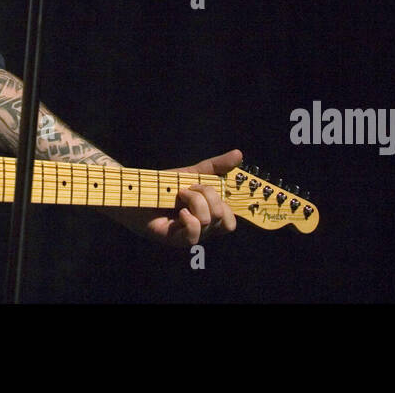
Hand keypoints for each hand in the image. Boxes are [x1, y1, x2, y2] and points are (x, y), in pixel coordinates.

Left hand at [114, 149, 242, 246]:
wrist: (135, 190)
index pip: (233, 217)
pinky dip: (190, 218)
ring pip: (210, 221)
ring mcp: (190, 235)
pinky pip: (194, 235)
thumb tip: (239, 154)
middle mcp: (202, 227)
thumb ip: (216, 166)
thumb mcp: (192, 172)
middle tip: (192, 187)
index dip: (247, 208)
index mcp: (209, 213)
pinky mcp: (176, 240)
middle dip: (210, 196)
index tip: (259, 194)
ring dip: (196, 201)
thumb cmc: (162, 185)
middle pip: (225, 217)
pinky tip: (179, 211)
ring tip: (180, 194)